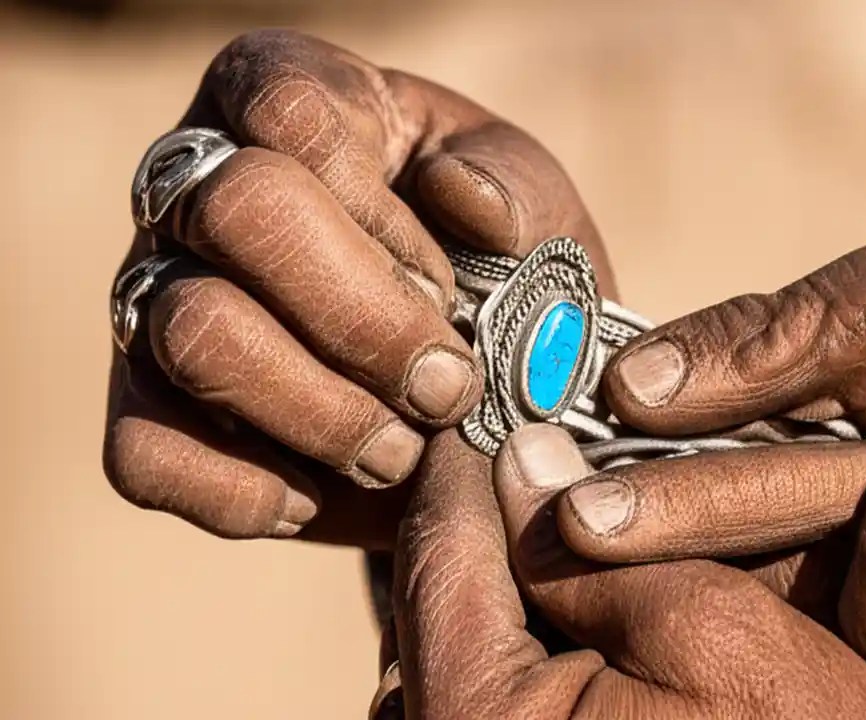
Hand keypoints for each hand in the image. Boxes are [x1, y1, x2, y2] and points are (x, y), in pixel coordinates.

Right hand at [102, 30, 613, 547]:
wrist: (469, 391)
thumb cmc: (496, 273)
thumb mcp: (537, 210)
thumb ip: (519, 188)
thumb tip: (462, 195)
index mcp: (290, 99)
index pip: (297, 120)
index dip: (383, 216)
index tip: (449, 288)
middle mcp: (198, 184)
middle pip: (239, 213)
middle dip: (365, 321)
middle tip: (446, 389)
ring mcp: (154, 293)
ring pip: (195, 337)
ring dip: (324, 415)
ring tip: (402, 451)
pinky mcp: (141, 406)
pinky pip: (145, 455)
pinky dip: (247, 494)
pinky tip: (321, 491)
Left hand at [377, 425, 865, 718]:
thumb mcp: (711, 628)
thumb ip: (599, 544)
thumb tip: (523, 460)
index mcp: (483, 716)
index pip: (442, 545)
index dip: (476, 456)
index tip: (507, 399)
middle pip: (444, 593)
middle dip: (500, 514)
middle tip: (557, 450)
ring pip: (469, 637)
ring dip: (519, 574)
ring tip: (586, 521)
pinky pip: (497, 689)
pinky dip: (536, 636)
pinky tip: (597, 607)